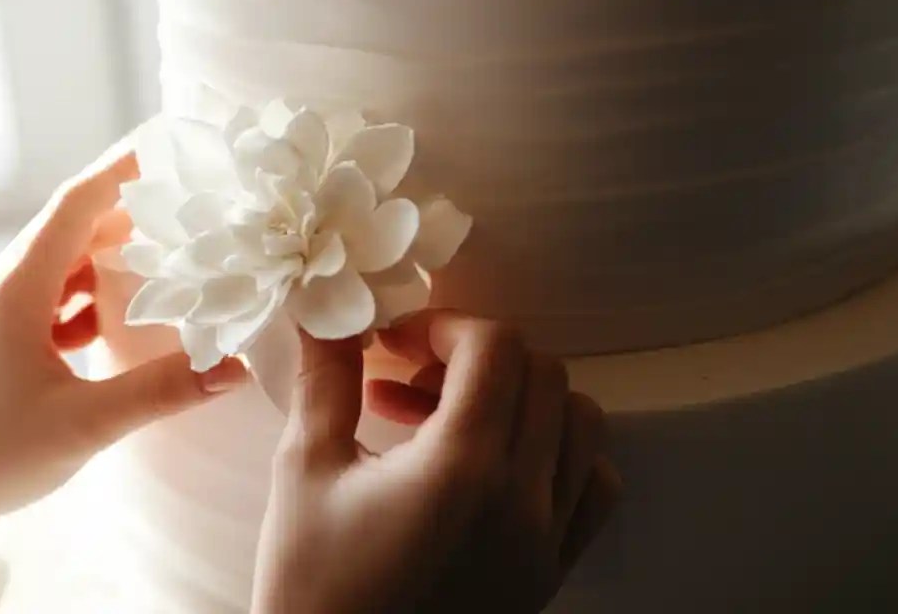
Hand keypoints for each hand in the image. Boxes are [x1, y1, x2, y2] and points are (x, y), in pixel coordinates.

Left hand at [0, 136, 247, 532]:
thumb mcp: (85, 424)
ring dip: (113, 254)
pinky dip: (94, 292)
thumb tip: (236, 368)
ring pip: (63, 263)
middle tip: (191, 202)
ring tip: (172, 251)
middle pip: (73, 227)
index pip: (75, 205)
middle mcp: (2, 286)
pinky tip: (127, 313)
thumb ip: (162, 391)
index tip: (169, 147)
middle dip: (131, 210)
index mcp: (16, 288)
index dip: (122, 170)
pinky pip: (53, 295)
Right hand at [252, 311, 620, 613]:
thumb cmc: (313, 587)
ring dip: (523, 400)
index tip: (396, 345)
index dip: (444, 326)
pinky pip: (593, 488)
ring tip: (452, 420)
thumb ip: (324, 382)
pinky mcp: (554, 572)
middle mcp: (523, 500)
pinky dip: (562, 456)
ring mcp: (548, 541)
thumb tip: (323, 310)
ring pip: (581, 424)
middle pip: (543, 375)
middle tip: (414, 380)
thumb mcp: (304, 473)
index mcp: (462, 469)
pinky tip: (501, 467)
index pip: (495, 349)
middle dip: (478, 357)